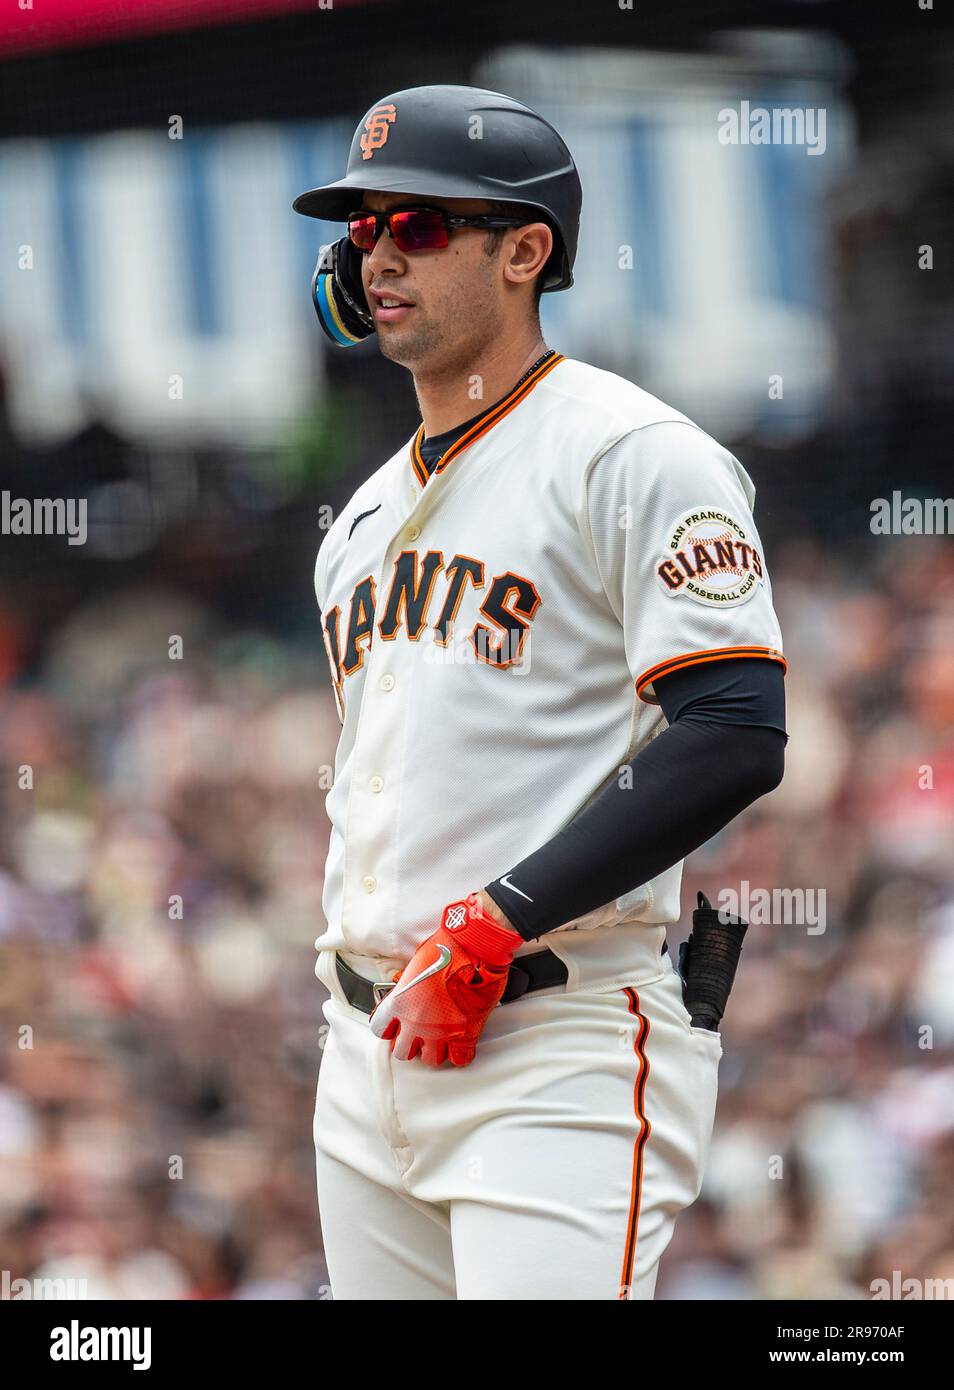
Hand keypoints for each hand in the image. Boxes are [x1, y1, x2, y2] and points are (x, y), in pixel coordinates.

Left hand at [369, 893, 522, 1066]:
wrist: (475, 945)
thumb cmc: (447, 946)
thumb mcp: (417, 962)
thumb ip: (407, 982)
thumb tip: (404, 985)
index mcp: (399, 1002)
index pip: (380, 1028)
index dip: (388, 1027)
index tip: (394, 1025)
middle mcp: (416, 1021)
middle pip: (402, 1051)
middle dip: (409, 1044)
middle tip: (417, 1034)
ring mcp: (440, 1031)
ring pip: (430, 1059)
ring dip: (433, 1050)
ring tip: (440, 1039)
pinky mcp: (465, 1034)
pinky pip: (459, 1059)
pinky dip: (459, 1054)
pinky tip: (460, 1043)